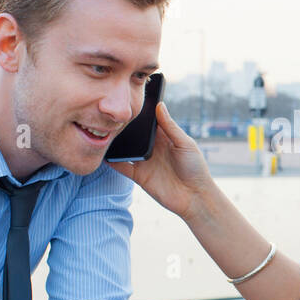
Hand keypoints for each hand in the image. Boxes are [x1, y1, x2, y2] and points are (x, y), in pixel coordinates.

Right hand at [112, 102, 214, 222]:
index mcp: (164, 137)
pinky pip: (122, 167)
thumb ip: (170, 126)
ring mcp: (144, 161)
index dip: (139, 113)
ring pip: (125, 149)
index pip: (148, 122)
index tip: (127, 102)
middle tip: (111, 115)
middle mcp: (152, 147)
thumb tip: (160, 105)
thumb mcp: (185, 144)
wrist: (194, 197)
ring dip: (116, 142)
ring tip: (104, 131)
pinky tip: (104, 154)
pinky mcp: (139, 176)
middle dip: (123, 126)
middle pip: (134, 134)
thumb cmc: (195, 168)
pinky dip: (112, 161)